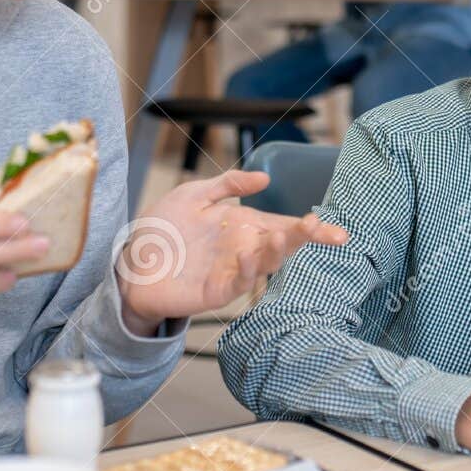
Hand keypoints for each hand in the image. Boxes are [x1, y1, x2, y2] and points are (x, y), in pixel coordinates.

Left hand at [117, 169, 348, 331]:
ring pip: (265, 264)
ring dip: (277, 252)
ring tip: (285, 236)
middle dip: (303, 237)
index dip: (310, 229)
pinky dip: (245, 269)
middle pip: (282, 245)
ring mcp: (232, 272)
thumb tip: (265, 178)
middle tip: (316, 227)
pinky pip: (237, 282)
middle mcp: (244, 249)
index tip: (338, 231)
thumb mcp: (195, 195)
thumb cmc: (164, 230)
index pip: (284, 225)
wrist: (132, 263)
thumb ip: (228, 185)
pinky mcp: (215, 292)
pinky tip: (247, 253)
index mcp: (244, 226)